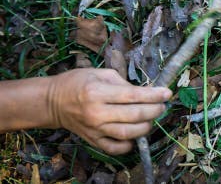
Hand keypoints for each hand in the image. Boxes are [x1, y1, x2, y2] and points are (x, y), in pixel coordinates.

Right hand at [47, 69, 171, 154]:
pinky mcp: (92, 140)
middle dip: (155, 110)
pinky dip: (128, 145)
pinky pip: (114, 148)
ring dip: (146, 126)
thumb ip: (123, 82)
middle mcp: (96, 112)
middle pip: (134, 115)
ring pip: (128, 133)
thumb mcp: (100, 73)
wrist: (52, 102)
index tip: (167, 93)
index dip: (153, 95)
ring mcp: (94, 129)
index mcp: (98, 92)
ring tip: (152, 118)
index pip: (133, 95)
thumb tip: (144, 92)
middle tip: (163, 105)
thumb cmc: (77, 83)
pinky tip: (136, 135)